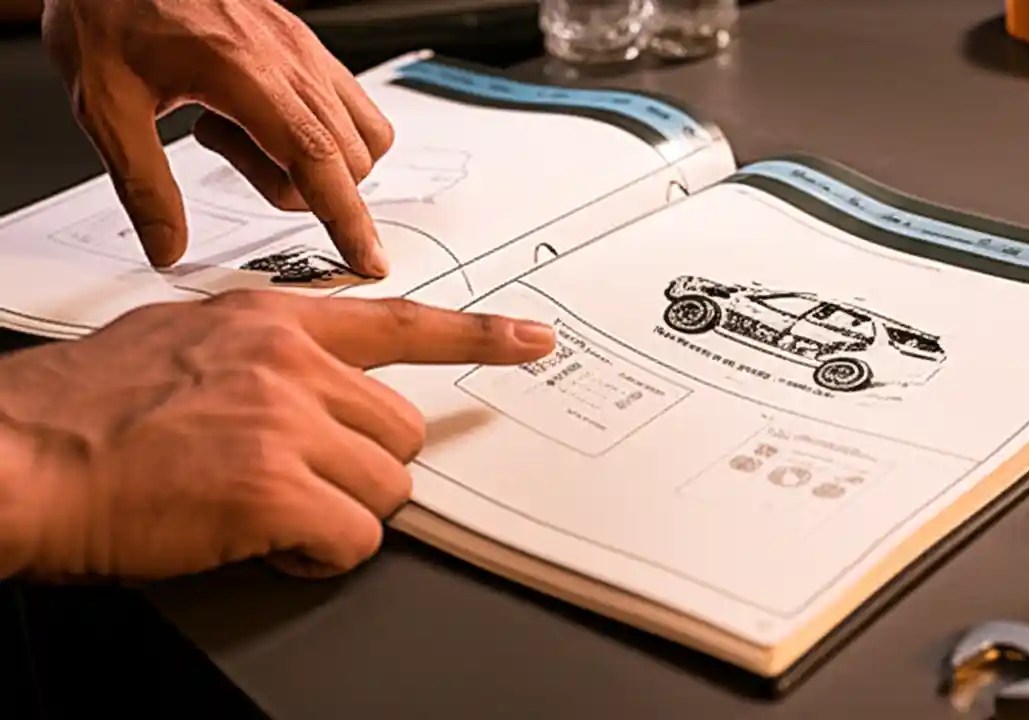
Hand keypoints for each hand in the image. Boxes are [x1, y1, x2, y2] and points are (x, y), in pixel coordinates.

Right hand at [0, 292, 555, 580]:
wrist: (14, 457)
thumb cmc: (82, 411)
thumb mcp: (183, 341)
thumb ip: (264, 353)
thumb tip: (314, 384)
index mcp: (273, 323)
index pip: (401, 323)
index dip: (478, 336)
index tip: (530, 339)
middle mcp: (292, 365)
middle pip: (401, 431)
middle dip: (362, 467)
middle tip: (296, 479)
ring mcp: (288, 424)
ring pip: (386, 487)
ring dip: (338, 512)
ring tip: (264, 508)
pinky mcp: (276, 489)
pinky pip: (354, 537)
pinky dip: (320, 552)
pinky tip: (266, 539)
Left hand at [41, 0, 392, 275]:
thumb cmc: (109, 7)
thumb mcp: (104, 104)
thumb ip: (142, 184)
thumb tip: (166, 245)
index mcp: (244, 74)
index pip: (319, 162)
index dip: (347, 220)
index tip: (367, 260)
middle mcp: (290, 58)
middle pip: (345, 159)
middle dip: (299, 186)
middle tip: (226, 151)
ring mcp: (304, 48)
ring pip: (361, 134)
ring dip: (319, 160)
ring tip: (245, 133)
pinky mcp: (304, 42)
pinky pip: (351, 104)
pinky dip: (324, 132)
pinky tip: (261, 116)